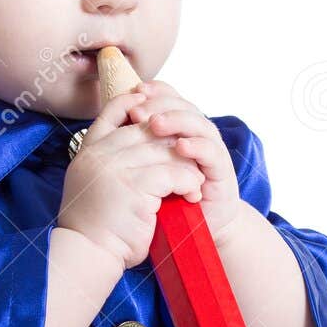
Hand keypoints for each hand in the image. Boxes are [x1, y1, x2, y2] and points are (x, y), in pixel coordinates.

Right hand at [57, 87, 205, 269]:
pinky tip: (192, 195)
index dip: (139, 105)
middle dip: (175, 143)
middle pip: (148, 129)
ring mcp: (116, 167)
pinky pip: (174, 173)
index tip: (159, 116)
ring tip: (195, 183)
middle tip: (191, 160)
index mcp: (90, 149)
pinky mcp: (135, 185)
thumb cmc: (96, 225)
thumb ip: (108, 159)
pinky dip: (189, 183)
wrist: (87, 254)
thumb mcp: (94, 182)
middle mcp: (100, 153)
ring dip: (187, 166)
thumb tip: (139, 137)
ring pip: (166, 151)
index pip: (115, 109)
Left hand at [123, 79, 243, 241]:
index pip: (168, 99)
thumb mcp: (141, 174)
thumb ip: (131, 149)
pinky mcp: (221, 171)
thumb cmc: (160, 203)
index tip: (134, 92)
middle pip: (183, 106)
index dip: (154, 92)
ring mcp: (210, 152)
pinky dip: (197, 146)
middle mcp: (195, 136)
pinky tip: (181, 147)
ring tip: (157, 124)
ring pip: (199, 123)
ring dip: (177, 120)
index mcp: (176, 131)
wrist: (188, 234)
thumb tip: (106, 124)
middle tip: (138, 111)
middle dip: (159, 104)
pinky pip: (211, 152)